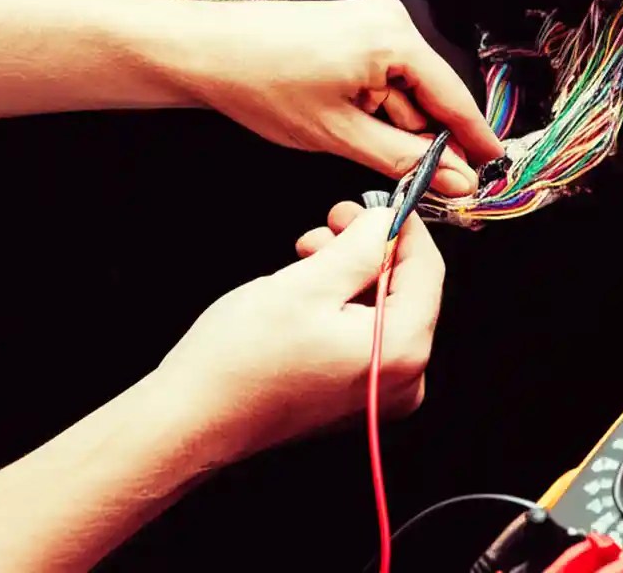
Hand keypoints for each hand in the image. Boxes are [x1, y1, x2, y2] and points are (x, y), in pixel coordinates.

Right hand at [156, 201, 443, 459]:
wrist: (194, 418)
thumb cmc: (240, 361)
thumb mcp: (306, 284)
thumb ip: (360, 246)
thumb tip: (387, 221)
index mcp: (402, 351)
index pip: (427, 270)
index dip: (400, 228)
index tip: (375, 203)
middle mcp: (403, 380)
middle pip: (406, 290)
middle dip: (369, 249)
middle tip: (332, 222)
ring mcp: (379, 394)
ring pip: (383, 309)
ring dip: (351, 273)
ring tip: (308, 255)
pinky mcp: (354, 397)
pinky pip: (364, 336)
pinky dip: (342, 304)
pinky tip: (309, 287)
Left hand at [190, 0, 503, 195]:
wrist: (206, 51)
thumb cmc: (263, 83)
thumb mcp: (340, 135)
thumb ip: (404, 160)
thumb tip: (456, 180)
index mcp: (395, 39)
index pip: (453, 97)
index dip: (474, 139)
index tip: (493, 168)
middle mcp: (391, 21)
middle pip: (427, 97)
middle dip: (418, 138)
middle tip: (409, 179)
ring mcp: (370, 22)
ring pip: (401, 93)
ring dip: (386, 125)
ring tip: (341, 134)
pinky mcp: (351, 31)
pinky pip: (379, 79)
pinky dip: (370, 108)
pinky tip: (340, 120)